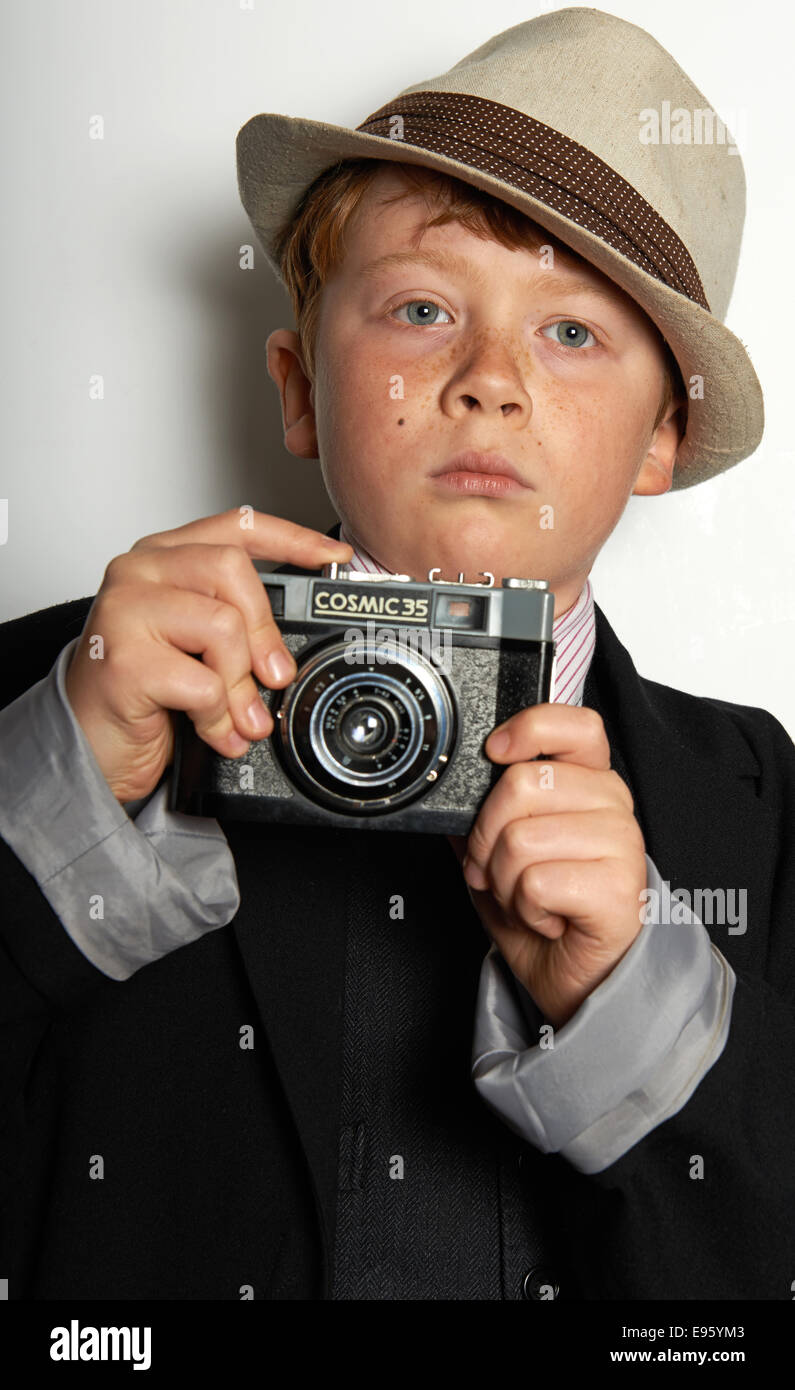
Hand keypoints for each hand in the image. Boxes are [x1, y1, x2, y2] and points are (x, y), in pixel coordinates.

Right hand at [64, 508, 351, 803]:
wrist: (87, 741)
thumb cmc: (142, 690)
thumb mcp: (197, 646)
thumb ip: (237, 627)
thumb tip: (289, 649)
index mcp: (163, 557)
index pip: (236, 525)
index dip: (293, 538)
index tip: (334, 558)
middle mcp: (139, 571)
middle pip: (232, 570)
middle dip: (264, 632)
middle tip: (274, 678)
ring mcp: (124, 611)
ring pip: (221, 626)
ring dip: (239, 684)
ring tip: (235, 716)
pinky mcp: (121, 660)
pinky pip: (201, 683)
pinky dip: (218, 717)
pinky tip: (212, 730)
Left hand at [447, 704, 646, 1028]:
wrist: (582, 981)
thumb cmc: (548, 915)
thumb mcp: (501, 857)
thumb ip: (481, 819)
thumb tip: (452, 797)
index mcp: (589, 784)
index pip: (574, 725)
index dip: (529, 727)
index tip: (495, 752)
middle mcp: (612, 806)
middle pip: (524, 783)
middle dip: (488, 837)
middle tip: (500, 871)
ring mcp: (622, 846)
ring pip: (522, 838)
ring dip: (504, 882)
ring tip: (528, 899)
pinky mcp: (620, 890)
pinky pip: (537, 882)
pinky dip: (525, 909)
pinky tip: (549, 918)